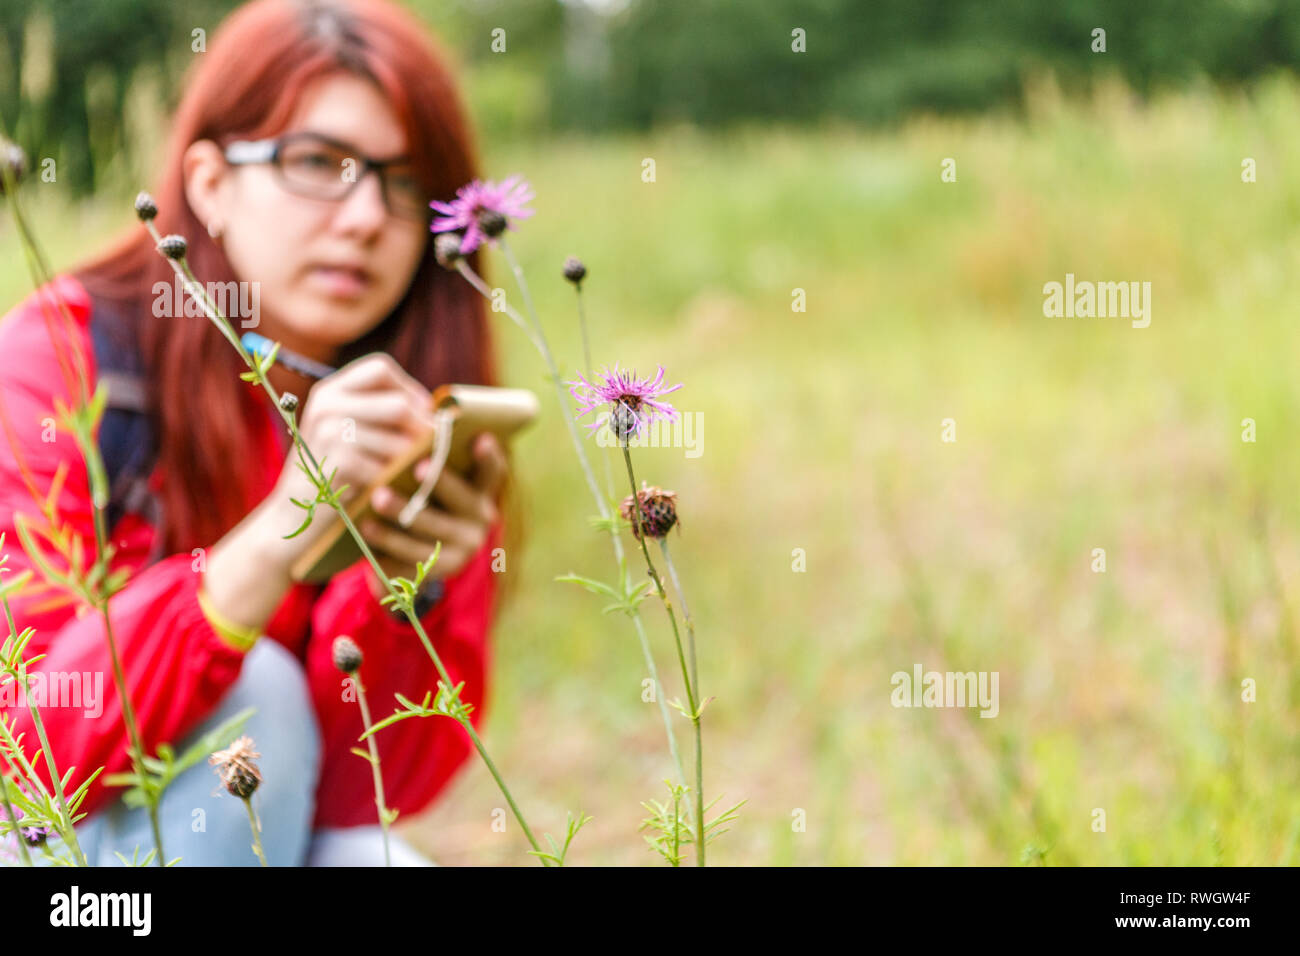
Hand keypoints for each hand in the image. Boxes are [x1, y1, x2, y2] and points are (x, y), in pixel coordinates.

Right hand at [269, 352, 436, 552]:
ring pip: (400, 440)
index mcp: (330, 390)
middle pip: (398, 405)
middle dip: (421, 430)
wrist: (292, 517)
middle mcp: (326, 404)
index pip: (380, 368)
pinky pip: (389, 467)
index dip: (409, 389)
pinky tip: (386, 487)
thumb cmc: (334, 472)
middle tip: (429, 449)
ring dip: (410, 461)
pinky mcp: (338, 463)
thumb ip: (382, 412)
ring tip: (404, 472)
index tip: (422, 414)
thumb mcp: (349, 431)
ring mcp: (329, 432)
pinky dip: (394, 480)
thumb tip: (439, 409)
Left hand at [360, 431, 507, 598]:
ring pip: (431, 531)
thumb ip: (431, 462)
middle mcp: (478, 521)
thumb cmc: (419, 503)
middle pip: (461, 501)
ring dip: (403, 513)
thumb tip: (412, 423)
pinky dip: (386, 542)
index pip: (492, 472)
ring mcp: (460, 551)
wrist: (410, 558)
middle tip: (417, 467)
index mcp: (480, 493)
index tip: (480, 437)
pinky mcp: (435, 573)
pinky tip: (366, 528)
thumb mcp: (431, 485)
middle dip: (439, 483)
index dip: (488, 456)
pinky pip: (410, 558)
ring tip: (377, 497)